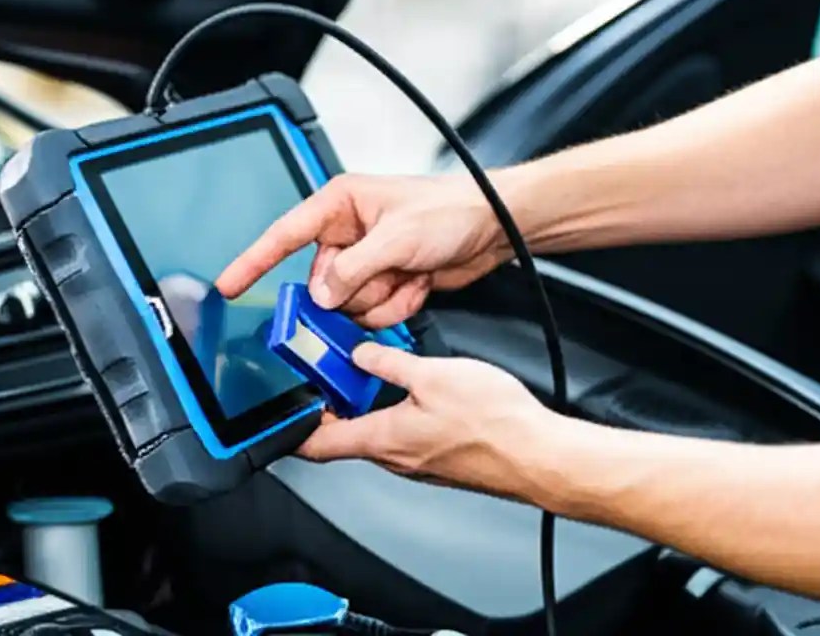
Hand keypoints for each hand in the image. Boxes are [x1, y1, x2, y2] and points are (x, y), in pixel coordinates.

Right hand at [215, 174, 509, 327]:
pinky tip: (418, 283)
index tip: (229, 285)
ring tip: (408, 276)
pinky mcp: (390, 282)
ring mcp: (370, 260)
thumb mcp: (397, 238)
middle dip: (350, 293)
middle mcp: (351, 233)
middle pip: (322, 283)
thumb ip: (353, 269)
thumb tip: (322, 295)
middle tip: (379, 282)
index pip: (284, 235)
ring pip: (349, 304)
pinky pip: (375, 312)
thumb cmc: (451, 210)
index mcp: (342, 205)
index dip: (253, 260)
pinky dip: (398, 305)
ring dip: (379, 301)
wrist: (493, 227)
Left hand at [295, 342, 561, 498]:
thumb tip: (362, 354)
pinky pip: (405, 440)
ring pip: (378, 438)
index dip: (291, 429)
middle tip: (330, 374)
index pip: (316, 445)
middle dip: (331, 408)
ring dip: (366, 411)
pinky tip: (415, 394)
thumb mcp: (433, 375)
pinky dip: (396, 417)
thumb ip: (390, 363)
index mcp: (383, 439)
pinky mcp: (442, 462)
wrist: (537, 455)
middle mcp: (396, 459)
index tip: (281, 412)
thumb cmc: (493, 423)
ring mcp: (420, 464)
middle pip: (345, 440)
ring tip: (371, 377)